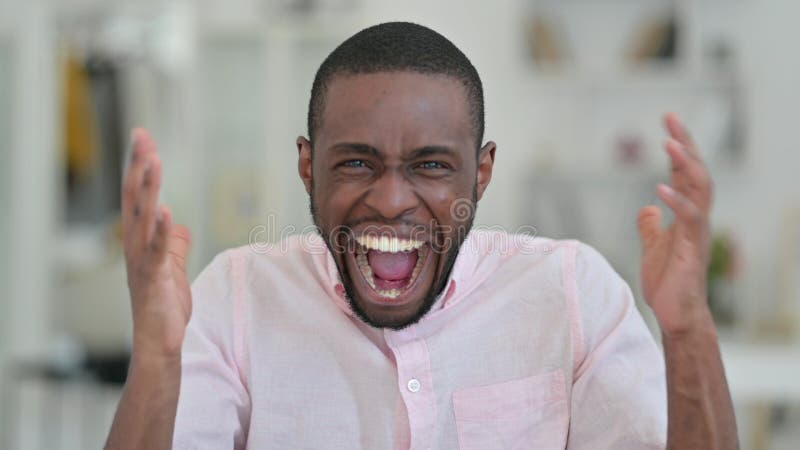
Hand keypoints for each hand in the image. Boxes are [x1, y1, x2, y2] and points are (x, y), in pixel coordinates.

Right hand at [122, 129, 191, 359]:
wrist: (159, 340)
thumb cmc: (164, 304)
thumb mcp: (173, 266)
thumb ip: (174, 243)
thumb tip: (178, 223)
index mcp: (140, 239)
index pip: (138, 195)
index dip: (140, 166)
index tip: (143, 138)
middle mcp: (135, 245)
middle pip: (135, 198)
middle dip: (139, 166)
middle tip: (142, 137)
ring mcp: (142, 260)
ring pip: (143, 218)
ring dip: (148, 189)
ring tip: (153, 161)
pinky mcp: (154, 278)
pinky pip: (157, 250)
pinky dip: (161, 230)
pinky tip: (166, 210)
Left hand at [637, 113, 713, 337]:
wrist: (676, 314)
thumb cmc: (668, 282)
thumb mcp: (652, 246)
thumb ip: (650, 226)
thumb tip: (646, 209)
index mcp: (686, 213)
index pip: (685, 172)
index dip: (678, 146)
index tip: (668, 121)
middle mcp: (696, 217)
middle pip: (696, 171)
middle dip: (685, 143)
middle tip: (670, 118)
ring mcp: (697, 231)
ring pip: (700, 189)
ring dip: (685, 165)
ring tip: (669, 144)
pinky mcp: (693, 248)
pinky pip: (691, 219)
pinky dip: (677, 202)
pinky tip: (660, 189)